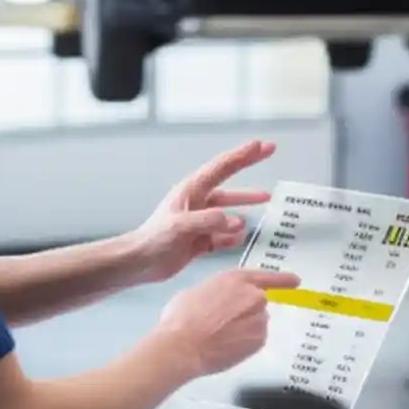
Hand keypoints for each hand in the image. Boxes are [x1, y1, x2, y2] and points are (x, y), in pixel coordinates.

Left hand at [128, 140, 276, 282]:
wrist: (139, 263)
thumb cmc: (154, 239)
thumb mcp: (181, 226)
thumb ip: (209, 221)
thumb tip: (238, 221)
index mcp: (192, 190)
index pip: (222, 167)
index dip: (243, 155)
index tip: (263, 145)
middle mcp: (198, 201)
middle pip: (229, 179)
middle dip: (248, 166)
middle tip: (269, 152)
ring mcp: (199, 220)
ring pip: (228, 208)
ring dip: (245, 203)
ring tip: (266, 199)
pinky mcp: (199, 239)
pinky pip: (222, 235)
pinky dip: (232, 236)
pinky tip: (240, 238)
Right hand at [157, 268, 301, 377]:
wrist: (182, 346)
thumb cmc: (181, 317)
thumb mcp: (199, 291)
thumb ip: (219, 291)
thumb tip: (220, 300)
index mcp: (237, 279)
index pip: (266, 277)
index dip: (282, 279)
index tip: (296, 281)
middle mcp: (254, 297)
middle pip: (257, 303)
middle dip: (244, 312)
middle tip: (221, 323)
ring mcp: (259, 320)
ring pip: (255, 323)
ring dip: (244, 328)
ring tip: (219, 337)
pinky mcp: (259, 341)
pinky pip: (254, 339)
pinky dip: (243, 343)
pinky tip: (224, 346)